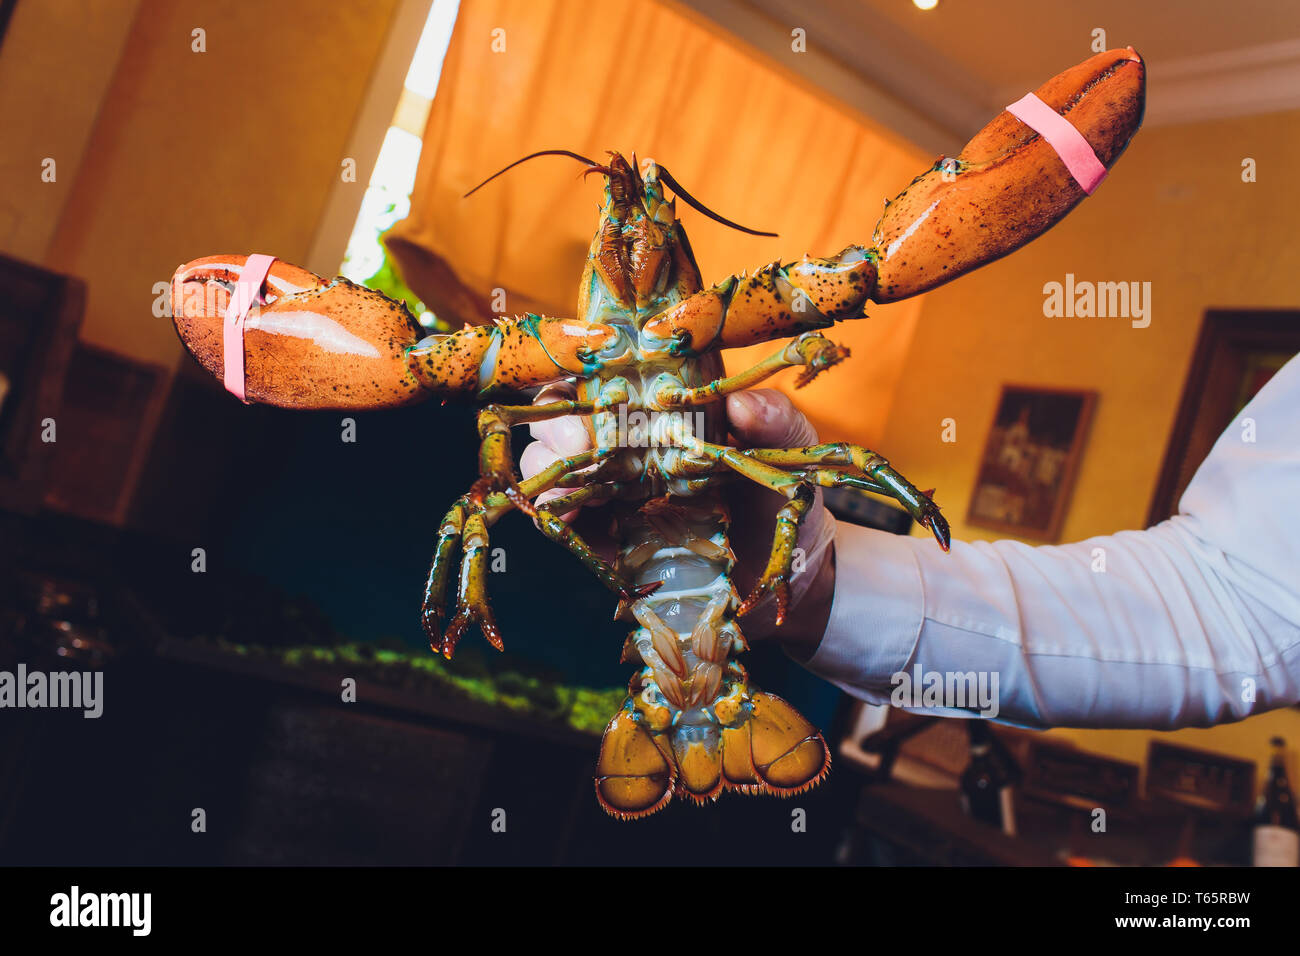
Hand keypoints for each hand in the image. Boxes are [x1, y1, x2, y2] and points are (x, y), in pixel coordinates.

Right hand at [519, 385, 835, 658]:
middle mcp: (628, 444)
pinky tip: (569, 516)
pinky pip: (565, 521)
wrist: (790, 570)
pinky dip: (556, 514)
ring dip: (548, 469)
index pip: (605, 379)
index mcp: (662, 410)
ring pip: (553, 467)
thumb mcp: (787, 448)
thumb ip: (773, 420)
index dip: (585, 378)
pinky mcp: (608, 536)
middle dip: (555, 426)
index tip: (595, 393)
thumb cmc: (781, 494)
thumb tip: (744, 406)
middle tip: (575, 443)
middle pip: (564, 420)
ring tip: (570, 485)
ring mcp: (613, 490)